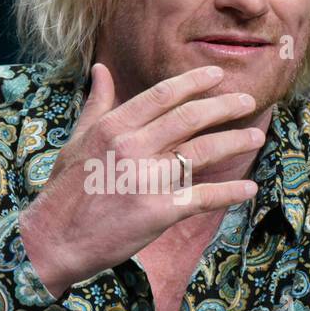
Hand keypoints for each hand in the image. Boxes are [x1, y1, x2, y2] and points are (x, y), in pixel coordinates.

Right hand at [20, 62, 263, 296]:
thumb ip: (96, 104)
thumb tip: (101, 69)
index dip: (194, 83)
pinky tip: (249, 189)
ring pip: (201, 152)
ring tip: (256, 136)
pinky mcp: (157, 211)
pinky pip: (202, 196)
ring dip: (234, 142)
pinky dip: (229, 193)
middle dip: (223, 106)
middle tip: (246, 101)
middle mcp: (131, 147)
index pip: (162, 96)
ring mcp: (145, 179)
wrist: (53, 240)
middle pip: (189, 118)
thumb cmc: (65, 191)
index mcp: (113, 127)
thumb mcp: (77, 140)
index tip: (217, 76)